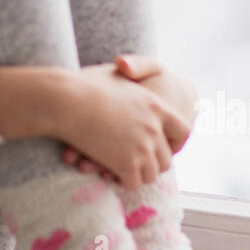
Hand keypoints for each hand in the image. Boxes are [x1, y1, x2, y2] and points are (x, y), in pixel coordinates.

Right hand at [55, 61, 189, 189]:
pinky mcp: (126, 163)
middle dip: (152, 165)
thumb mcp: (115, 74)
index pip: (183, 131)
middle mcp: (154, 127)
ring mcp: (142, 147)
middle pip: (166, 159)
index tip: (166, 148)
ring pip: (151, 175)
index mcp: (155, 106)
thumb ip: (128, 75)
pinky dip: (123, 182)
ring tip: (121, 171)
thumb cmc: (83, 84)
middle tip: (136, 165)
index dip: (175, 143)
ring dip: (137, 175)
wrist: (66, 100)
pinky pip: (133, 183)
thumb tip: (125, 67)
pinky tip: (110, 174)